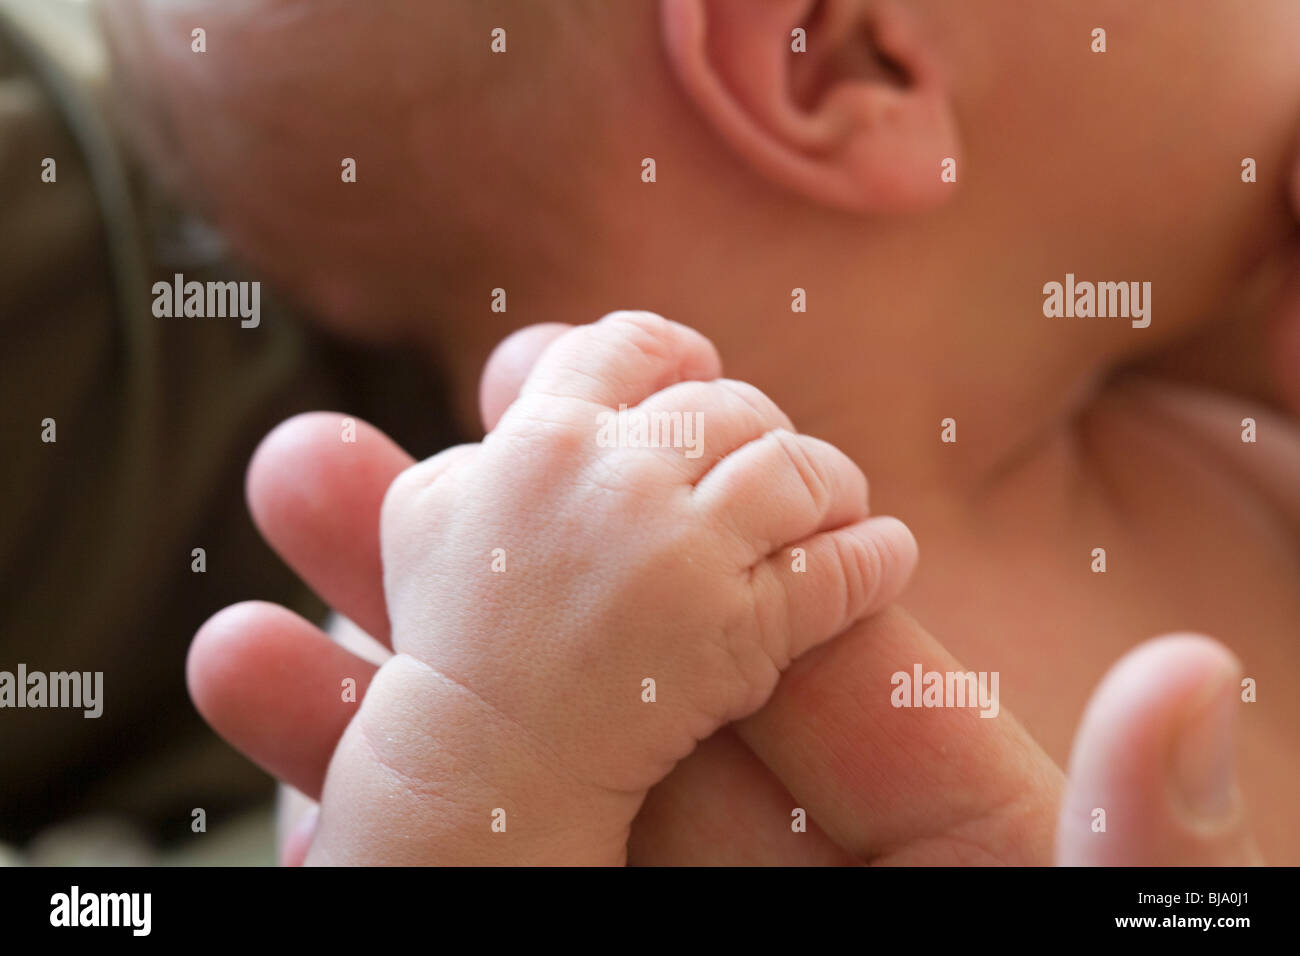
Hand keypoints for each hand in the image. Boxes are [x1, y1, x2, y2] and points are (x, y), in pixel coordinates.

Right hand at [189, 320, 1261, 864]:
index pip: (757, 623)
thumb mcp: (1084, 931)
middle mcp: (758, 843)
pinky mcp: (570, 942)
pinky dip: (370, 820)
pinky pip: (469, 868)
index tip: (539, 393)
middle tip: (341, 454)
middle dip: (458, 557)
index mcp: (888, 813)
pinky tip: (282, 752)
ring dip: (372, 685)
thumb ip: (1129, 832)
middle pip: (593, 669)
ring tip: (263, 589)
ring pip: (499, 768)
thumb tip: (1190, 676)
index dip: (646, 498)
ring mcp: (649, 886)